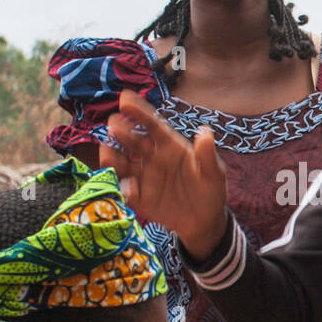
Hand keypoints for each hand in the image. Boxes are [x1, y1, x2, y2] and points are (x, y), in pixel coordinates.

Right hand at [102, 92, 229, 258]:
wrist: (206, 222)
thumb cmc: (210, 191)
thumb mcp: (214, 173)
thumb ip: (207, 155)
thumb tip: (205, 132)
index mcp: (170, 146)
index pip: (152, 125)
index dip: (139, 111)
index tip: (124, 98)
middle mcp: (154, 158)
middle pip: (134, 141)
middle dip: (122, 131)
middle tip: (113, 124)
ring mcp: (145, 177)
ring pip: (124, 163)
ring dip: (113, 156)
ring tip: (107, 152)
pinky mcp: (141, 199)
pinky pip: (128, 191)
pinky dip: (125, 188)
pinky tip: (129, 187)